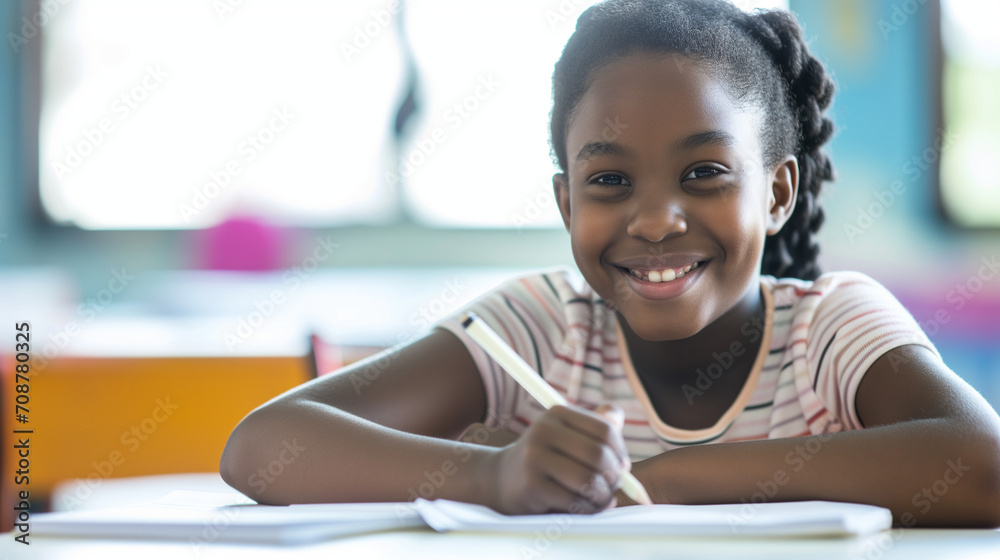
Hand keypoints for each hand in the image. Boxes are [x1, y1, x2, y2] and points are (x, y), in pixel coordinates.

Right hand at [481, 404, 629, 514]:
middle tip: (612, 487)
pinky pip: (573, 501)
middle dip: (614, 477)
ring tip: (600, 500)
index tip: (621, 466)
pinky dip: (587, 509)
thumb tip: (624, 451)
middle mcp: (543, 430)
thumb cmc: (547, 459)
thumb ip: (599, 431)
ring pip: (588, 481)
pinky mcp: (531, 485)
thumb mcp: (568, 437)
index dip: (621, 452)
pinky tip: (584, 508)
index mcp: (557, 413)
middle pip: (598, 455)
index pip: (605, 430)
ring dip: (602, 497)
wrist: (502, 479)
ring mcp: (534, 457)